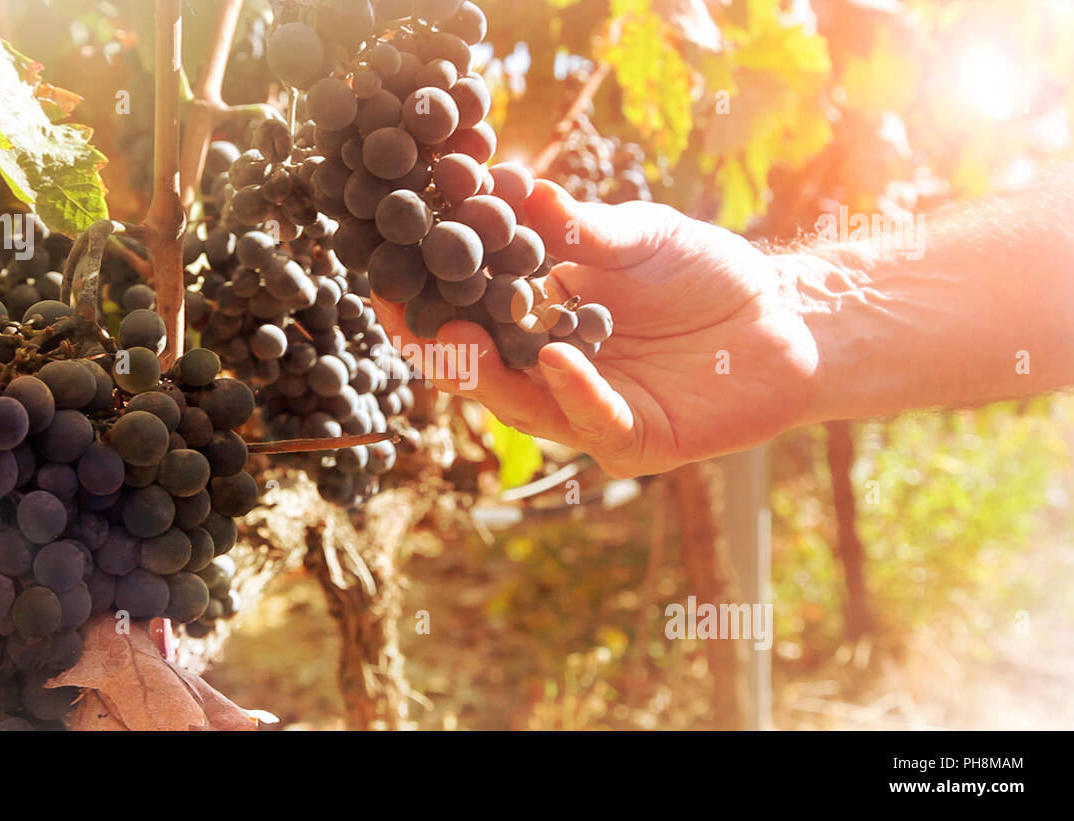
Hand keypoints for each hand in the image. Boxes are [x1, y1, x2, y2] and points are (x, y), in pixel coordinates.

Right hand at [372, 180, 819, 476]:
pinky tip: (559, 358)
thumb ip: (581, 227)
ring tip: (464, 340)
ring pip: (526, 406)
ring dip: (494, 376)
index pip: (470, 321)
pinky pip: (598, 422)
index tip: (387, 274)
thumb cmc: (703, 272)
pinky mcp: (640, 439)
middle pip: (482, 374)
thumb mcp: (637, 236)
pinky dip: (577, 392)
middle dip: (442, 351)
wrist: (785, 313)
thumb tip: (520, 185)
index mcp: (540, 326)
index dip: (427, 304)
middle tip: (412, 319)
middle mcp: (554, 375)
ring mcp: (593, 412)